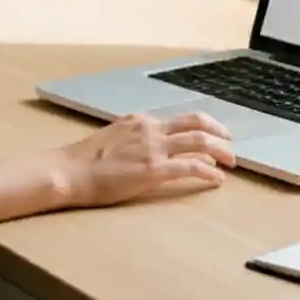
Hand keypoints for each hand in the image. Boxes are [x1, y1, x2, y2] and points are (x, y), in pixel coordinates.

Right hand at [56, 112, 235, 207]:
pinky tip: (216, 180)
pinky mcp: (153, 170)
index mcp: (140, 120)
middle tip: (230, 145)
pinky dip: (209, 172)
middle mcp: (150, 129)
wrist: (69, 172)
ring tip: (230, 163)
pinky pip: (191, 168)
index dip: (201, 127)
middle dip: (219, 133)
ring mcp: (153, 148)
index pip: (179, 119)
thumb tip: (157, 149)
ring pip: (200, 142)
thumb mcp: (113, 139)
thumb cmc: (84, 161)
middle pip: (196, 123)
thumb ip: (137, 140)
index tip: (212, 135)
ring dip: (220, 152)